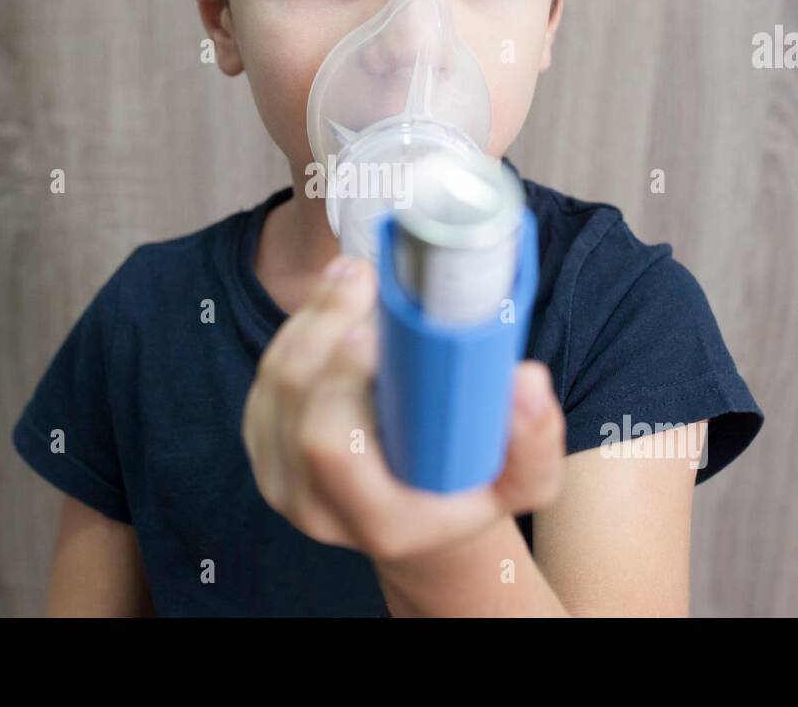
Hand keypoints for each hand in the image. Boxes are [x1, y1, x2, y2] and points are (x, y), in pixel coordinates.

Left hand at [241, 253, 565, 563]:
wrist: (420, 514)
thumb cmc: (472, 488)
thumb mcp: (523, 479)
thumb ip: (535, 439)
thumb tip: (527, 381)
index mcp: (377, 521)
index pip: (332, 447)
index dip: (344, 376)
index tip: (376, 326)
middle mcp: (314, 509)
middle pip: (294, 399)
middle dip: (325, 326)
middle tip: (364, 277)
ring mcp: (278, 478)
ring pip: (275, 379)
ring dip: (311, 317)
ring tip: (354, 276)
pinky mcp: (262, 444)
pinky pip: (266, 375)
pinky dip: (298, 331)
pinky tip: (334, 304)